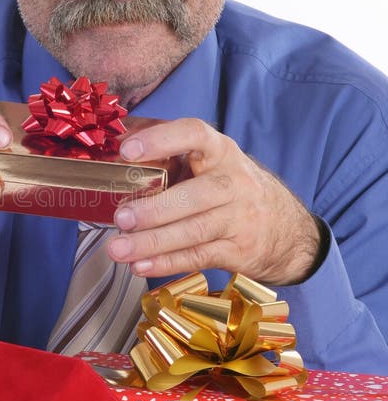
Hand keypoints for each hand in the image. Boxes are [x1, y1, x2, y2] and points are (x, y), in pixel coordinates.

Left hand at [108, 118, 321, 285]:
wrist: (284, 227)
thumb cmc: (228, 187)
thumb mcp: (209, 162)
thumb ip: (169, 152)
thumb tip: (117, 139)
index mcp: (220, 151)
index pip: (194, 134)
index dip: (161, 139)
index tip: (128, 150)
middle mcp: (234, 182)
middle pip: (195, 195)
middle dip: (155, 209)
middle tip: (120, 218)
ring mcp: (239, 218)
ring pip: (194, 231)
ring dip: (153, 242)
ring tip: (118, 249)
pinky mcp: (238, 250)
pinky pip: (199, 257)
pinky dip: (167, 263)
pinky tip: (139, 266)